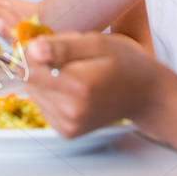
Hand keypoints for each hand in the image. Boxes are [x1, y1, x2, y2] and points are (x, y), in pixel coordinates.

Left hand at [20, 32, 166, 137]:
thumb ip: (62, 46)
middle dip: (41, 65)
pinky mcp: (67, 132)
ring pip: (34, 93)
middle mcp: (71, 111)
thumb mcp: (96, 43)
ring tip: (76, 73)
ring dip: (46, 79)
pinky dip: (52, 94)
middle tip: (71, 58)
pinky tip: (74, 88)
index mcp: (78, 86)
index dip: (34, 51)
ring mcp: (68, 125)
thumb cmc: (124, 63)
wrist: (147, 95)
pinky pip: (44, 106)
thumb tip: (32, 49)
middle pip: (30, 81)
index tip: (50, 44)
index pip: (29, 67)